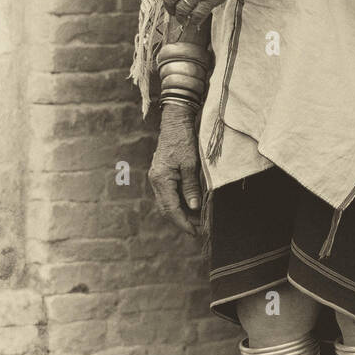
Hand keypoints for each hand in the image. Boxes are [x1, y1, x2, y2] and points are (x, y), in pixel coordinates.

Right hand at [149, 104, 202, 236]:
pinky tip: (191, 205)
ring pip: (166, 203)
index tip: (194, 232)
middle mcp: (155, 180)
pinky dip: (179, 202)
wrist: (175, 122)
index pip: (170, 209)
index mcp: (161, 179)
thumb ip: (191, 187)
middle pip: (166, 209)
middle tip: (198, 228)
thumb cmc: (184, 140)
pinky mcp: (161, 174)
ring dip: (180, 212)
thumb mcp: (191, 164)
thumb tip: (194, 208)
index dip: (182, 222)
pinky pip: (168, 194)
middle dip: (181, 220)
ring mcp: (157, 178)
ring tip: (197, 219)